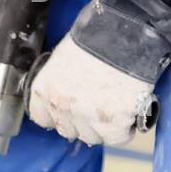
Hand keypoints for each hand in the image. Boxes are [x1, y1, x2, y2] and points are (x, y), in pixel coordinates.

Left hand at [28, 35, 155, 145]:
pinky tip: (128, 113)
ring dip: (102, 127)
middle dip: (80, 121)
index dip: (57, 113)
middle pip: (67, 130)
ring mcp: (88, 118)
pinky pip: (118, 138)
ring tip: (114, 107)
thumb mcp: (64, 57)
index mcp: (45, 89)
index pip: (41, 117)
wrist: (124, 34)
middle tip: (95, 106)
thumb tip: (69, 92)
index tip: (68, 110)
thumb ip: (61, 82)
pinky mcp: (115, 124)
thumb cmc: (95, 36)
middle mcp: (62, 107)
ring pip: (93, 138)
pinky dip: (125, 129)